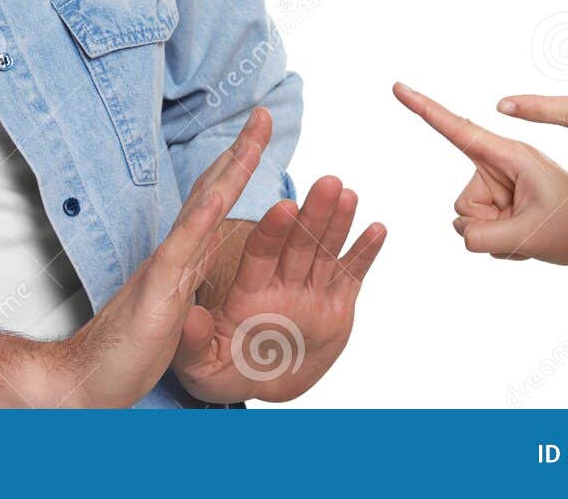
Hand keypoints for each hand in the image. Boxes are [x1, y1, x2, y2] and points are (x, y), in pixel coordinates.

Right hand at [34, 108, 270, 406]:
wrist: (89, 379)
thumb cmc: (129, 349)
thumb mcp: (171, 309)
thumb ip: (184, 281)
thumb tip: (199, 262)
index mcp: (183, 257)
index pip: (215, 202)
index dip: (237, 168)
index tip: (259, 136)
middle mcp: (175, 252)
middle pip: (212, 190)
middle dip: (241, 151)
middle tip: (264, 114)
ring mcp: (165, 267)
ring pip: (201, 210)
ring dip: (229, 173)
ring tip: (253, 141)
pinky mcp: (157, 291)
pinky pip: (182, 250)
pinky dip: (200, 221)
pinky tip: (219, 197)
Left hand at [170, 177, 385, 402]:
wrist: (259, 384)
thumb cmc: (225, 373)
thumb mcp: (201, 367)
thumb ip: (194, 343)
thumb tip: (190, 317)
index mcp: (248, 293)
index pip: (261, 255)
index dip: (273, 231)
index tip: (284, 207)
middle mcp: (281, 286)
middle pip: (299, 244)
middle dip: (313, 214)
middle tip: (327, 182)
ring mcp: (310, 294)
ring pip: (326, 253)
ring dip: (338, 223)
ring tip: (348, 195)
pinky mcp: (336, 307)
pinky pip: (351, 277)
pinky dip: (364, 254)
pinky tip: (377, 229)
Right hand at [392, 82, 567, 266]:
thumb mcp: (528, 236)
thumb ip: (481, 237)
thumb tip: (462, 233)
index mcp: (510, 156)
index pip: (457, 129)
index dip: (424, 109)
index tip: (398, 88)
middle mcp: (500, 165)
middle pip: (463, 202)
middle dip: (487, 226)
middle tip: (527, 228)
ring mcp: (501, 184)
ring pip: (469, 219)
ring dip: (496, 236)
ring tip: (530, 233)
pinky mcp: (503, 201)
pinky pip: (480, 228)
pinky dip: (500, 242)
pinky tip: (527, 238)